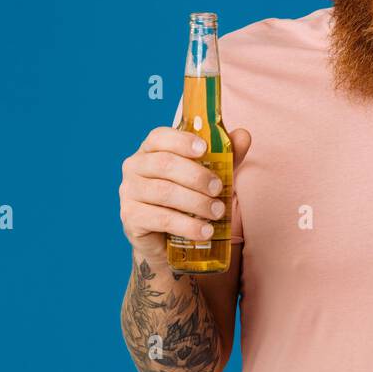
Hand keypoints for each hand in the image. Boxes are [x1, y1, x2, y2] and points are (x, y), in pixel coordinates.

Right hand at [119, 124, 250, 266]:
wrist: (166, 236)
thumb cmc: (187, 195)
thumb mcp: (210, 173)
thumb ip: (226, 154)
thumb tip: (244, 135)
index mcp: (151, 149)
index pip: (160, 136)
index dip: (182, 140)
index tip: (204, 149)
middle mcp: (134, 166)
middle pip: (164, 164)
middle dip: (196, 176)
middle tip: (218, 189)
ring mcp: (128, 192)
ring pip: (164, 192)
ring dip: (196, 203)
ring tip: (217, 212)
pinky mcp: (130, 217)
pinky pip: (161, 219)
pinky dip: (187, 226)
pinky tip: (205, 231)